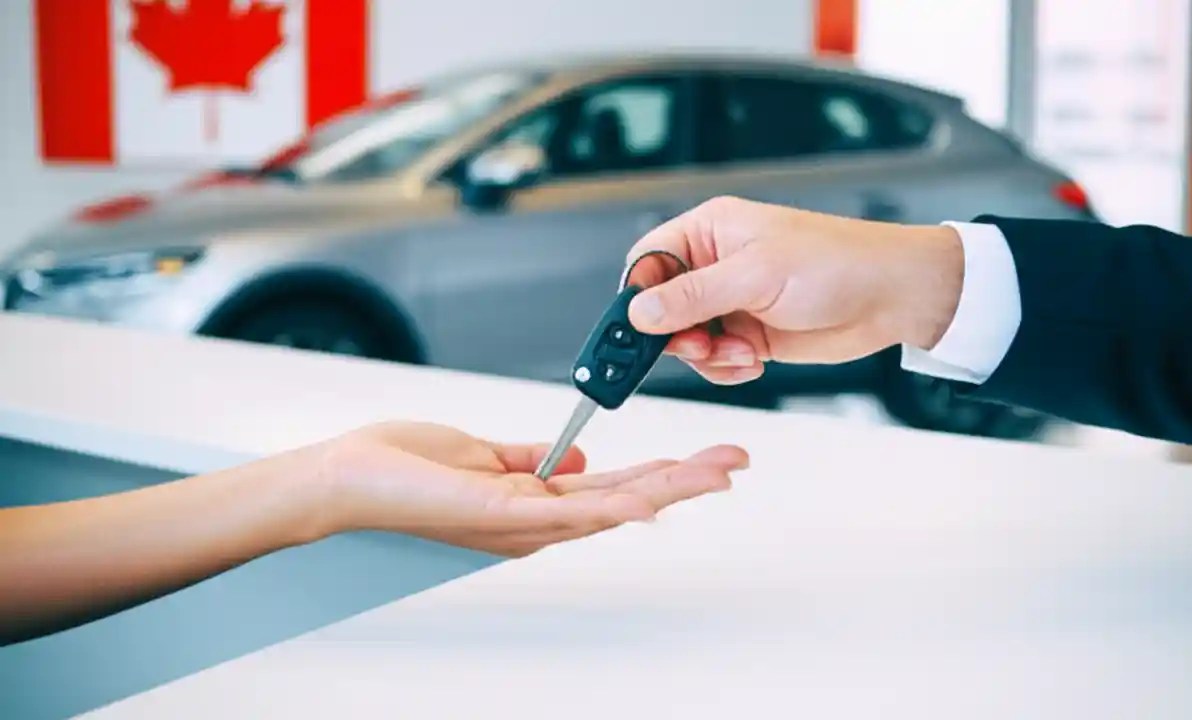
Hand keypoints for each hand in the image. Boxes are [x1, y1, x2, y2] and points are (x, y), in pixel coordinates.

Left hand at [315, 421, 747, 556]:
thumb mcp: (483, 452)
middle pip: (626, 499)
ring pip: (609, 508)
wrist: (347, 477)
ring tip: (715, 473)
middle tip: (736, 462)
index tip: (707, 456)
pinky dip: (610, 507)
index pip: (615, 486)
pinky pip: (562, 514)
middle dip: (686, 480)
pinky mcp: (496, 515)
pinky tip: (648, 499)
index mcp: (535, 500)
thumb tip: (576, 456)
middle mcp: (535, 520)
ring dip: (667, 490)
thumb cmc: (403, 466)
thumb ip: (530, 456)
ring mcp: (519, 523)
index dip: (665, 473)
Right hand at [625, 196, 963, 384]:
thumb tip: (640, 311)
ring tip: (741, 353)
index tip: (643, 328)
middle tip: (699, 346)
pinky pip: (716, 359)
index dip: (639, 296)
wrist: (892, 297)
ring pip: (686, 339)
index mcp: (710, 231)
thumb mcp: (756, 276)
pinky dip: (728, 368)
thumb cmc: (838, 263)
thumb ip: (693, 295)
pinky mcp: (750, 333)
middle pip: (661, 307)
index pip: (648, 261)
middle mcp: (716, 265)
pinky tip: (754, 359)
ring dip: (708, 356)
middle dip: (677, 335)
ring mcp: (733, 301)